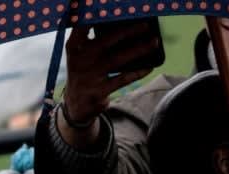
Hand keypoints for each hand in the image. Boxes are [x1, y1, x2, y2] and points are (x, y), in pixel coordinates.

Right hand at [58, 24, 158, 145]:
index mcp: (74, 48)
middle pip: (105, 41)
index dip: (93, 18)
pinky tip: (149, 67)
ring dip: (139, 50)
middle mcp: (80, 61)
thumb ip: (93, 40)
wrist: (76, 105)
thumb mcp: (81, 56)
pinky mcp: (99, 91)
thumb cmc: (84, 72)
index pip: (81, 28)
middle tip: (145, 25)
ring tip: (154, 42)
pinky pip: (123, 79)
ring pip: (118, 59)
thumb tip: (124, 27)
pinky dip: (137, 73)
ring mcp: (89, 77)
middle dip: (127, 31)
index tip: (110, 13)